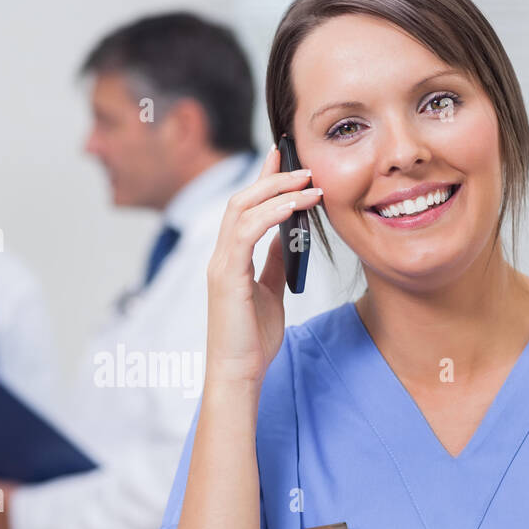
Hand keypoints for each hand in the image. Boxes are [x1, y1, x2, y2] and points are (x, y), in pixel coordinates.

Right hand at [205, 143, 320, 387]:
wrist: (238, 372)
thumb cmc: (253, 339)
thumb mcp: (270, 292)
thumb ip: (273, 262)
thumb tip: (285, 236)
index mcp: (230, 259)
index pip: (244, 208)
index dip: (262, 179)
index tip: (281, 156)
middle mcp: (221, 256)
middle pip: (240, 201)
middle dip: (271, 177)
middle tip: (303, 164)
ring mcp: (221, 265)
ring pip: (241, 210)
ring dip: (276, 191)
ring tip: (308, 183)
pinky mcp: (227, 277)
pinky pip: (247, 233)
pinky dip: (271, 214)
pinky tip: (293, 206)